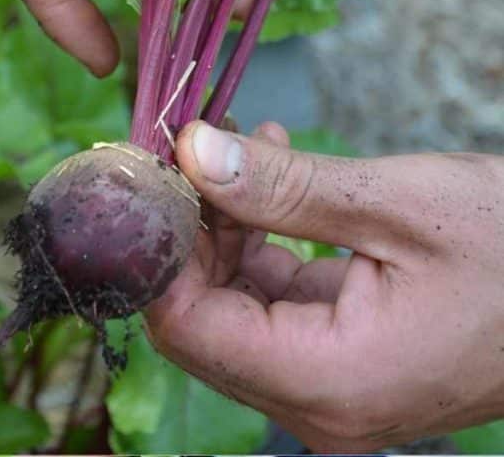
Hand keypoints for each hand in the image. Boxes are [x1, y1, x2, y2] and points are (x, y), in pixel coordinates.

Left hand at [146, 121, 503, 452]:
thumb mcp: (395, 204)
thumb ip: (283, 187)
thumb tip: (189, 152)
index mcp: (328, 383)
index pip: (187, 328)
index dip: (160, 246)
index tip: (157, 168)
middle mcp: (320, 406)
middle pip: (204, 319)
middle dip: (192, 228)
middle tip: (196, 145)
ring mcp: (333, 390)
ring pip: (235, 307)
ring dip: (228, 225)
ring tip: (246, 147)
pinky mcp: (346, 363)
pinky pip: (276, 304)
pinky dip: (265, 241)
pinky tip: (276, 177)